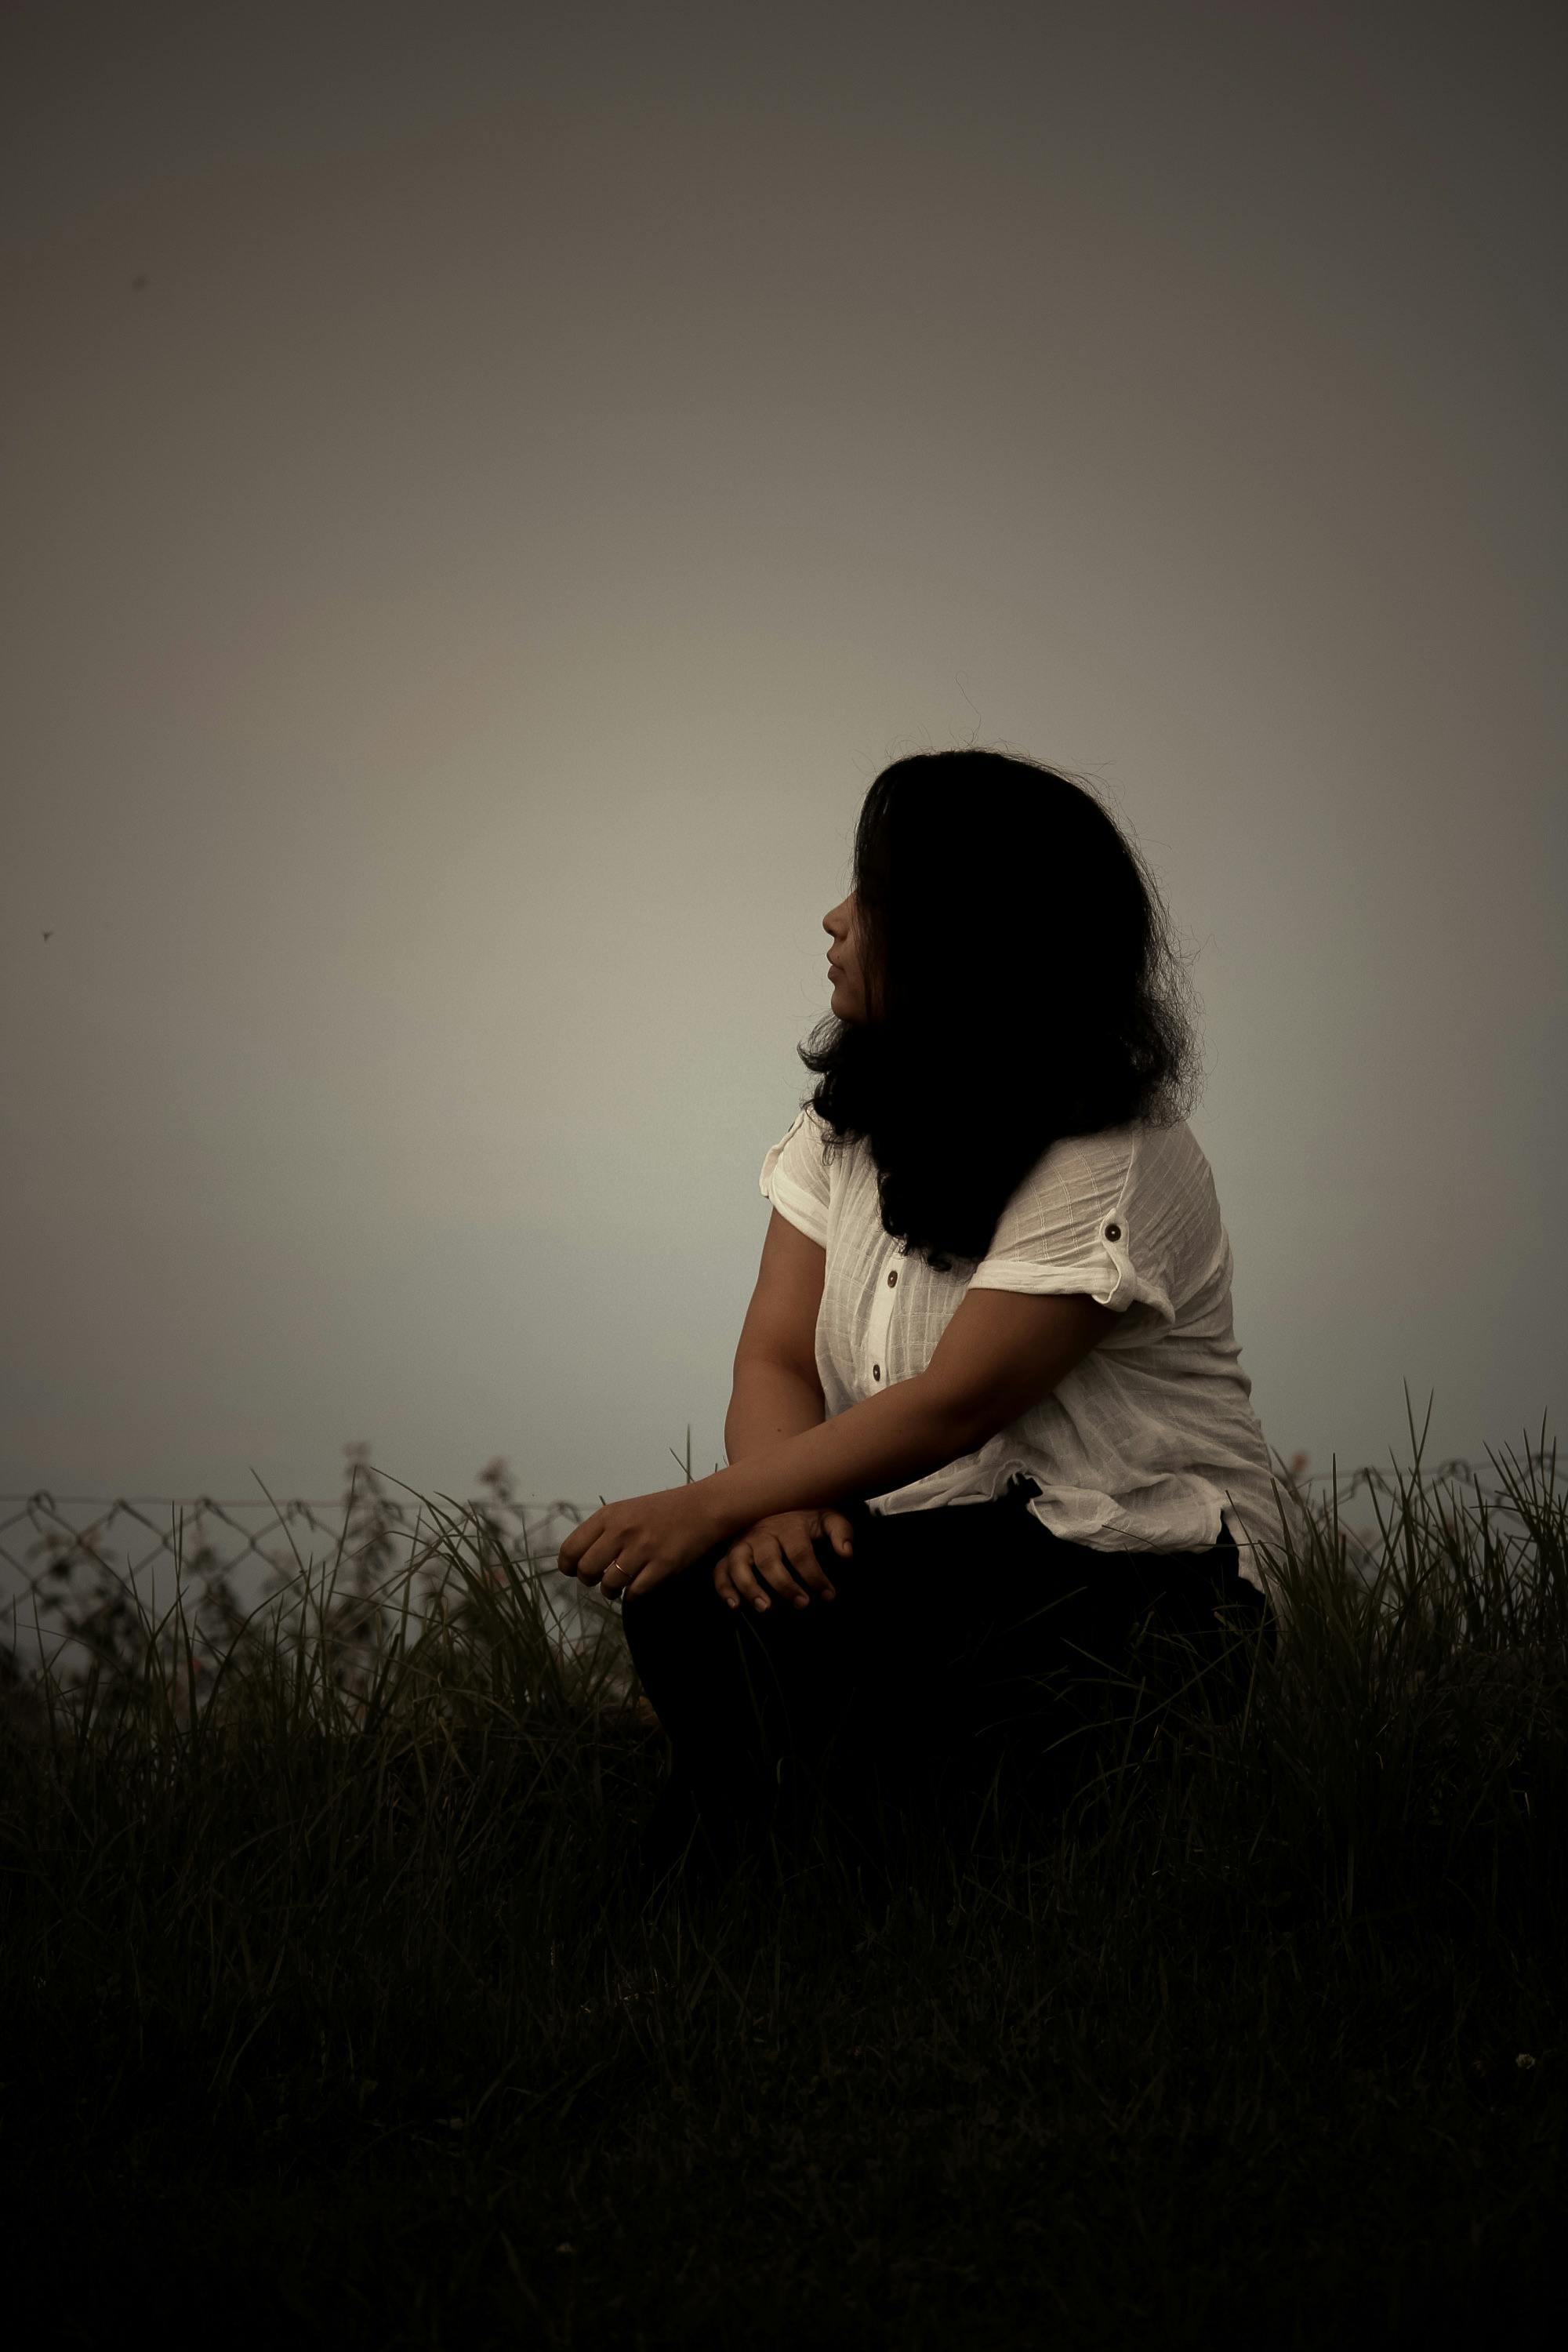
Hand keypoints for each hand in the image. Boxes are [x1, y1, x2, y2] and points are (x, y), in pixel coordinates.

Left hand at [555, 1481, 725, 1602]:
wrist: (703, 1507)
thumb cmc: (663, 1510)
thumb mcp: (626, 1510)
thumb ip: (603, 1531)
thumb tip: (578, 1559)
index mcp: (609, 1516)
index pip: (571, 1549)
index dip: (568, 1566)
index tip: (574, 1572)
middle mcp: (622, 1531)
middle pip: (586, 1570)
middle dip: (589, 1581)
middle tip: (598, 1580)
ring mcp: (643, 1549)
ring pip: (610, 1585)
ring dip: (611, 1591)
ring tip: (617, 1588)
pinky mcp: (663, 1565)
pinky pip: (636, 1592)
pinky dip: (633, 1594)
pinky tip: (638, 1586)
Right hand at [714, 1507, 855, 1613]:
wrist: (779, 1502)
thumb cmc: (806, 1518)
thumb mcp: (828, 1518)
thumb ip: (841, 1532)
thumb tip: (846, 1553)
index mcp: (788, 1525)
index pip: (801, 1553)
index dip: (815, 1576)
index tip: (828, 1596)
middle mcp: (762, 1533)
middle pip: (769, 1560)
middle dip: (785, 1585)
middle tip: (801, 1604)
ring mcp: (742, 1543)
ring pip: (738, 1564)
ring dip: (750, 1587)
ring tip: (765, 1608)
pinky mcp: (729, 1554)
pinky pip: (719, 1570)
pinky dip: (724, 1588)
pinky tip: (735, 1606)